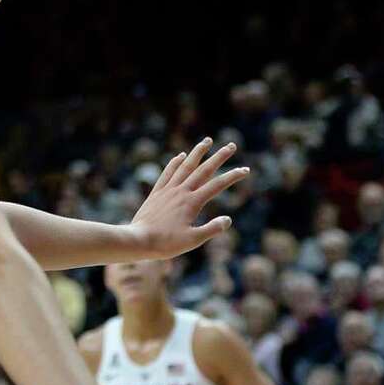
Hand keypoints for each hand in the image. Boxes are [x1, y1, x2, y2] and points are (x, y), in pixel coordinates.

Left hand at [128, 138, 248, 259]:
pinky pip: (167, 173)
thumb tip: (228, 219)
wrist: (138, 239)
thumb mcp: (193, 241)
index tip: (245, 170)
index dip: (233, 176)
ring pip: (185, 166)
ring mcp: (168, 190)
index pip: (217, 185)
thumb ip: (212, 229)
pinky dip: (175, 162)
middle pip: (204, 170)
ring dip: (197, 152)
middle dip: (219, 157)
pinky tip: (181, 156)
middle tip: (231, 145)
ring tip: (207, 140)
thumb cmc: (166, 244)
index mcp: (192, 202)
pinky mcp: (157, 192)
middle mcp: (181, 191)